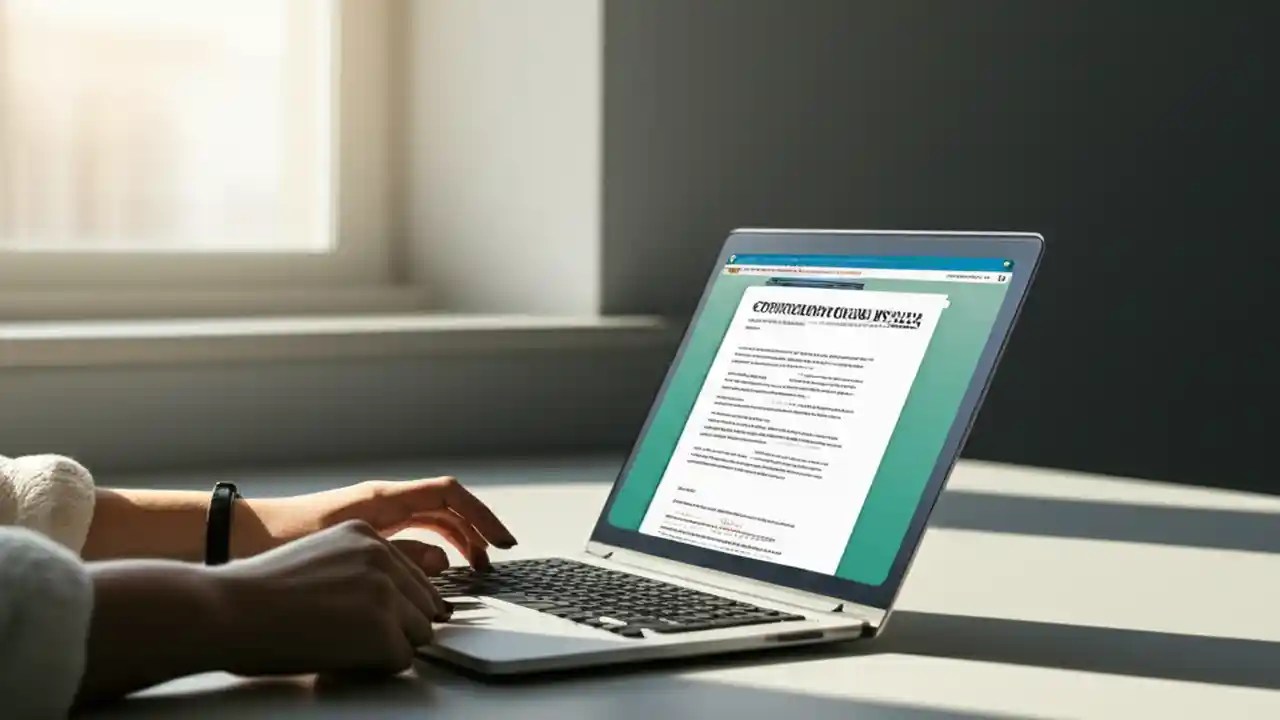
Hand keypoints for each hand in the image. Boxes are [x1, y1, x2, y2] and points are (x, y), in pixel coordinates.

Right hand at [79, 520, 454, 700]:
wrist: (227, 609)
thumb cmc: (253, 595)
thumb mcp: (318, 561)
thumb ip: (357, 573)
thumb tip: (388, 606)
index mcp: (365, 534)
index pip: (412, 578)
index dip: (396, 609)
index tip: (376, 623)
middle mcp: (381, 554)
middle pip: (422, 606)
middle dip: (396, 628)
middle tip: (350, 640)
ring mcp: (385, 588)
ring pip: (419, 634)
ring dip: (387, 648)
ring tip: (341, 647)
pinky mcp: (382, 625)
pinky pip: (401, 660)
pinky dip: (374, 669)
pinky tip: (339, 659)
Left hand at [246, 476, 516, 570]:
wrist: (241, 535)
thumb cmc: (284, 538)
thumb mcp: (348, 548)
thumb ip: (399, 553)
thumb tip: (443, 560)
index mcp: (383, 497)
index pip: (448, 493)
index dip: (480, 515)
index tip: (500, 540)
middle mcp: (385, 500)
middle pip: (446, 507)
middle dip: (476, 531)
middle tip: (494, 561)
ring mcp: (378, 513)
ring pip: (432, 520)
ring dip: (458, 540)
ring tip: (473, 568)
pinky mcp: (368, 529)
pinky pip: (414, 531)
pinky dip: (434, 546)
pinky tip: (439, 568)